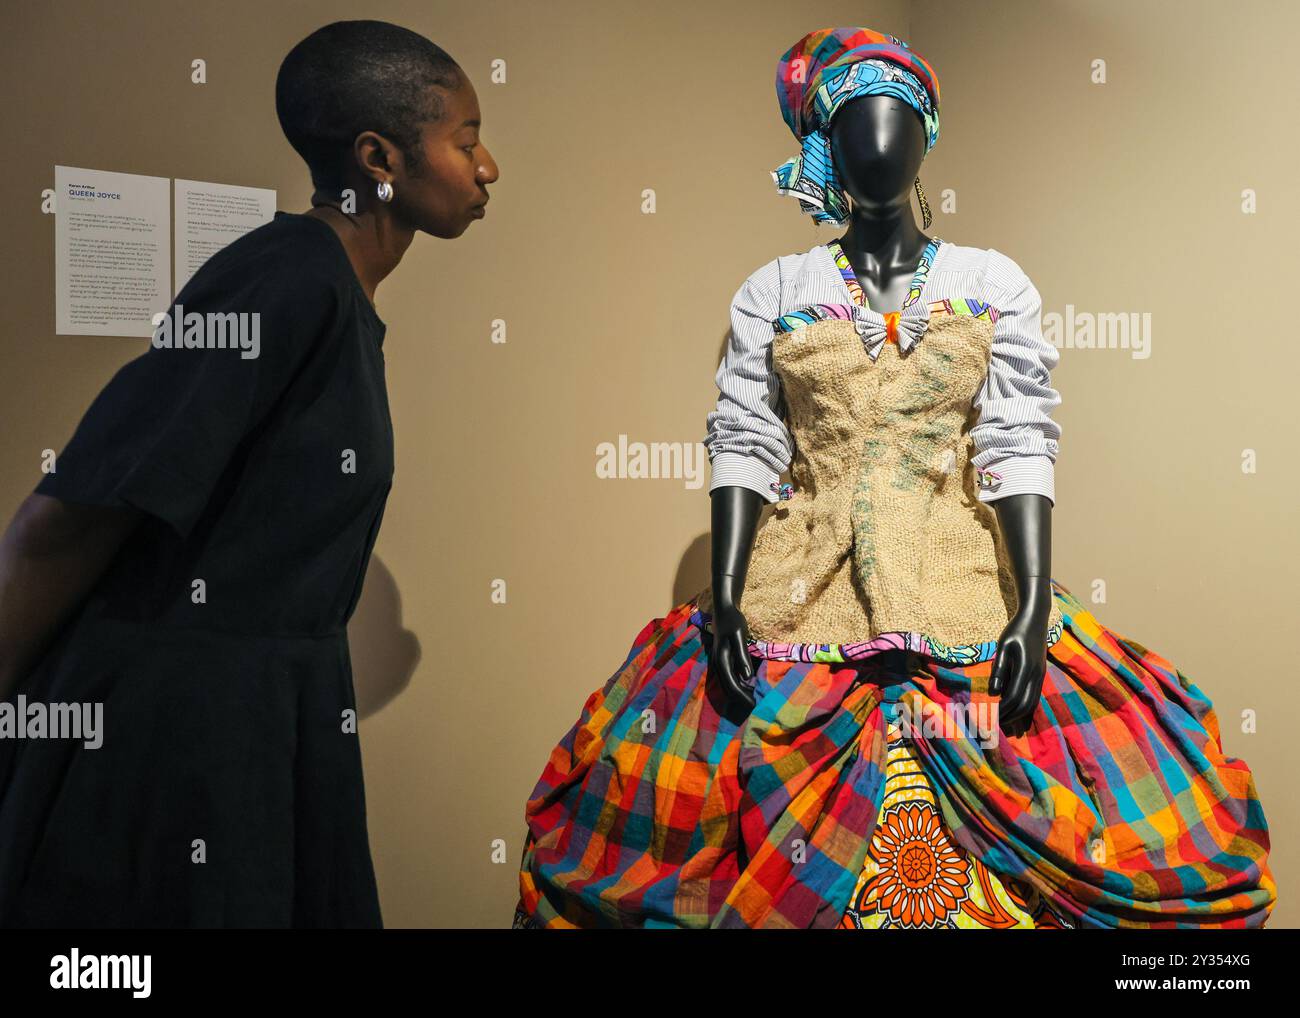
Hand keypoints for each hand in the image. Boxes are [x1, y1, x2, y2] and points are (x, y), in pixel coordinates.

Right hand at [707, 598, 756, 711]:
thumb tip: (747, 676)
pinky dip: (739, 685)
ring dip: (740, 694)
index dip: (743, 697)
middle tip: (757, 707)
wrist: (723, 610)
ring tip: (754, 700)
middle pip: (728, 689)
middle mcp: (718, 664)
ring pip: (728, 685)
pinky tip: (749, 687)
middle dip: (741, 700)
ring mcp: (720, 663)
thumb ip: (742, 655)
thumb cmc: (733, 621)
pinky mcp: (724, 661)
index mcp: (722, 660)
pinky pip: (730, 678)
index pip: (732, 685)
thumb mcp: (739, 635)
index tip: (755, 705)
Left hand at [989, 590, 1050, 738]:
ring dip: (1019, 714)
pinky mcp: (1041, 674)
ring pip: (1032, 702)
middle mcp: (1036, 675)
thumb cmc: (1016, 631)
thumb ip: (999, 670)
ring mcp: (1041, 675)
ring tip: (1005, 721)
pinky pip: (1035, 696)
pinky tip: (1016, 711)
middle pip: (1025, 704)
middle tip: (996, 724)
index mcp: (1026, 668)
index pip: (1013, 696)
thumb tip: (994, 692)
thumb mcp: (1003, 647)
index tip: (991, 716)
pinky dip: (1026, 707)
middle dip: (1011, 717)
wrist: (1036, 618)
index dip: (1003, 709)